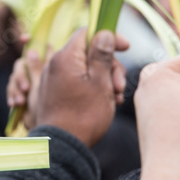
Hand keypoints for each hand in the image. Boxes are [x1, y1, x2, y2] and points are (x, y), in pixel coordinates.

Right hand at [6, 42, 49, 129]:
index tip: (25, 37)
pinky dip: (12, 95)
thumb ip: (37, 67)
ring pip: (15, 76)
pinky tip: (15, 104)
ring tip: (20, 101)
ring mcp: (27, 83)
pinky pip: (11, 89)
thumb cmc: (54, 110)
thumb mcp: (45, 86)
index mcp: (47, 67)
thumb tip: (32, 50)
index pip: (38, 48)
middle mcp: (37, 72)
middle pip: (22, 63)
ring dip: (16, 87)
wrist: (47, 133)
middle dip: (21, 75)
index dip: (29, 41)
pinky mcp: (19, 93)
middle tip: (26, 88)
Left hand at [34, 29, 128, 148]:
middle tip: (120, 86)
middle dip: (109, 65)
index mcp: (65, 57)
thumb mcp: (100, 82)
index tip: (126, 47)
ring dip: (104, 79)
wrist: (62, 147)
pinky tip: (107, 102)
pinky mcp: (55, 93)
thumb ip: (102, 55)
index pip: (87, 32)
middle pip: (88, 52)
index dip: (108, 36)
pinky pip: (77, 82)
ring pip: (85, 68)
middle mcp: (55, 64)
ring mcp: (53, 79)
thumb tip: (104, 33)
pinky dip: (93, 88)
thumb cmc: (83, 116)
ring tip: (116, 98)